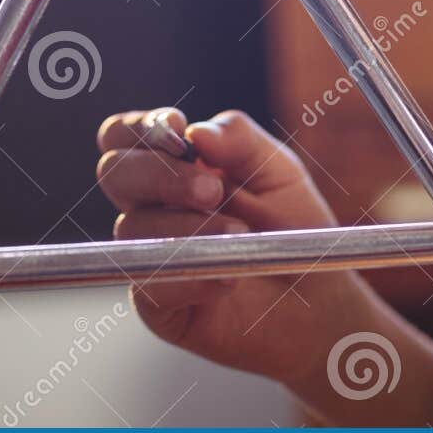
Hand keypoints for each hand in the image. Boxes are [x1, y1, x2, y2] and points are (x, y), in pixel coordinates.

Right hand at [95, 108, 368, 388]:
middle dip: (162, 175)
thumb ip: (239, 140)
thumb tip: (196, 132)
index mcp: (172, 166)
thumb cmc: (294, 228)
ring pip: (132, 227)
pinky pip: (149, 285)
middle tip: (213, 190)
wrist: (319, 298)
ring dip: (188, 228)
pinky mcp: (157, 305)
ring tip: (240, 236)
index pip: (122, 136)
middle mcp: (151, 207)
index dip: (138, 127)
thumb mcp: (277, 170)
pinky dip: (191, 276)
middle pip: (114, 172)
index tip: (176, 129)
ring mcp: (149, 254)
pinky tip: (228, 277)